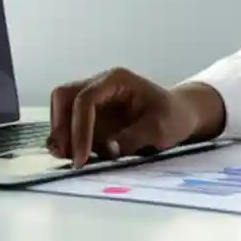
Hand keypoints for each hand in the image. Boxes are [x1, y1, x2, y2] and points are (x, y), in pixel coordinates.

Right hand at [46, 68, 225, 167]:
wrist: (180, 116)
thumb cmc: (173, 117)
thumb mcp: (161, 129)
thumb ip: (134, 138)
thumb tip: (109, 149)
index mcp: (116, 80)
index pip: (85, 99)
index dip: (79, 129)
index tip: (82, 158)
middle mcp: (100, 85)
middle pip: (64, 97)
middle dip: (62, 127)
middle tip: (69, 157)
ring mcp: (93, 99)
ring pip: (61, 109)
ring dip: (61, 135)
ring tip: (72, 160)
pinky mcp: (91, 115)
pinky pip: (68, 123)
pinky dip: (66, 139)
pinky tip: (75, 156)